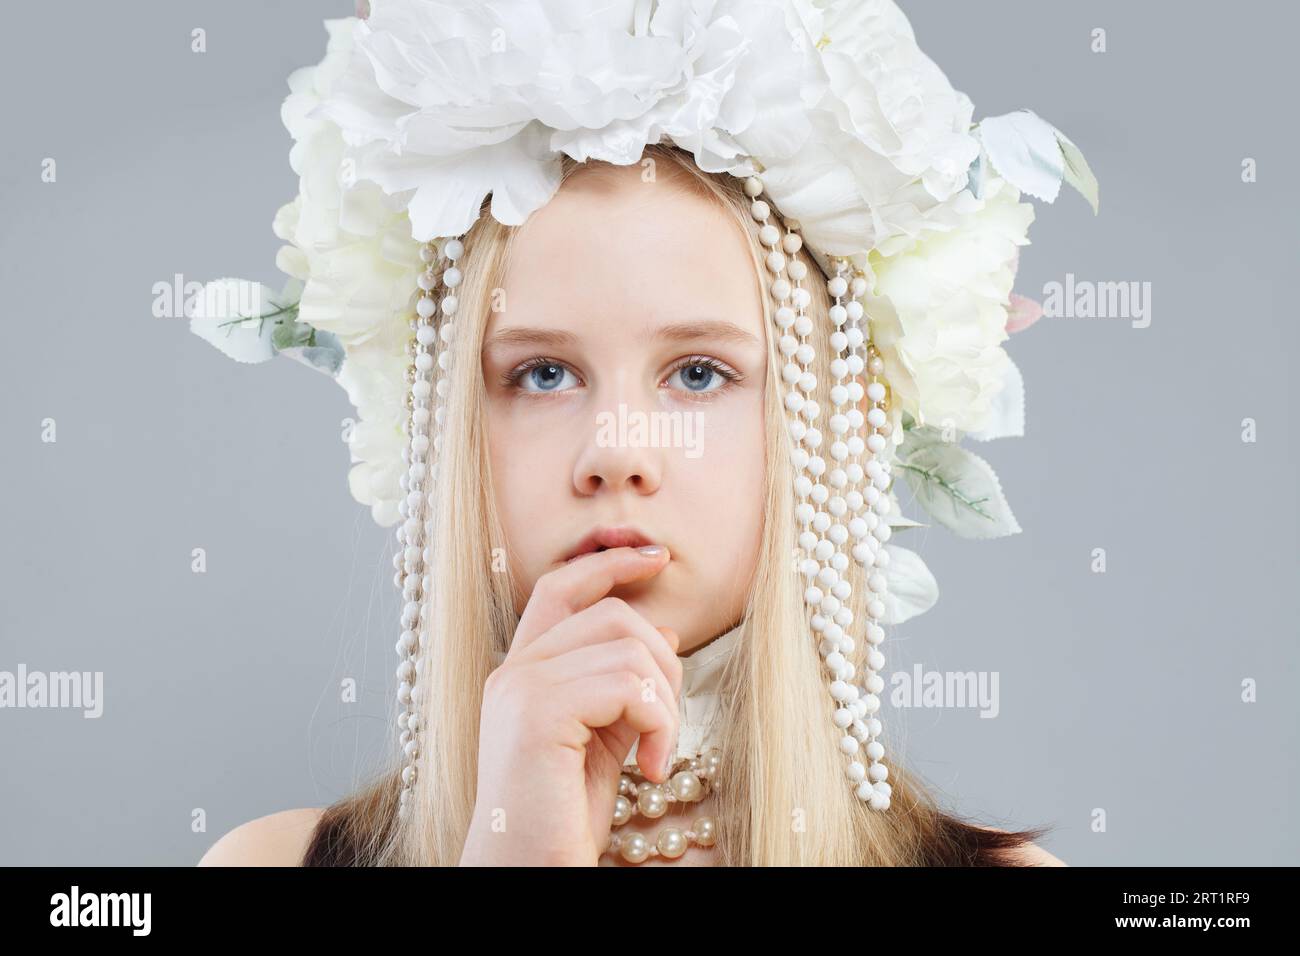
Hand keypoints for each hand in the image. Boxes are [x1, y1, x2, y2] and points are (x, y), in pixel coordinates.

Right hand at [458, 545, 680, 865]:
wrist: (525, 872)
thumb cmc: (561, 818)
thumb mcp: (603, 742)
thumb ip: (622, 686)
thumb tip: (663, 631)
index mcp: (522, 673)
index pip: (561, 587)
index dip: (610, 563)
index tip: (657, 558)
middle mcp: (514, 672)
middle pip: (613, 615)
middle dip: (663, 663)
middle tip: (666, 724)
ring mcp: (521, 689)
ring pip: (629, 648)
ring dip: (664, 704)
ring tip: (656, 755)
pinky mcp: (538, 713)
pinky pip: (629, 686)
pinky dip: (659, 724)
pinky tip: (651, 769)